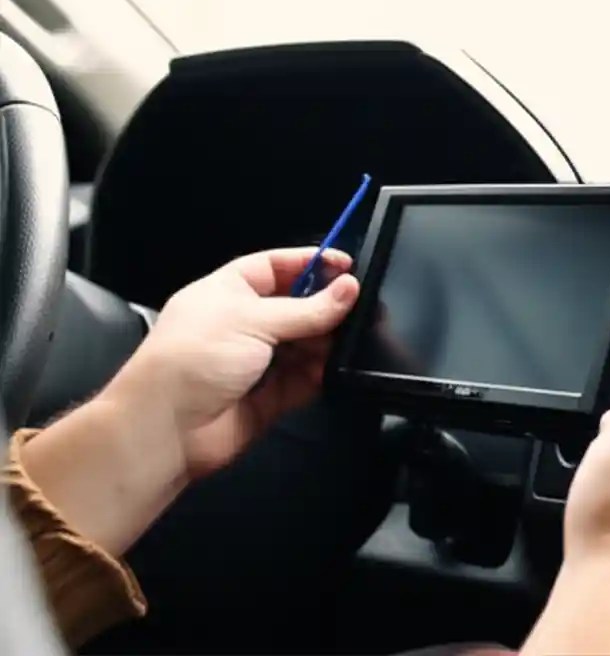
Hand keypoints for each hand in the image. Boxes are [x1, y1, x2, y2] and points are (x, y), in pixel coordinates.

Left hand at [107, 247, 358, 477]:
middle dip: (325, 305)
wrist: (166, 428)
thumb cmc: (198, 357)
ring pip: (304, 344)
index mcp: (227, 292)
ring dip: (326, 341)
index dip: (309, 262)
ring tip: (355, 337)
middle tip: (362, 305)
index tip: (347, 265)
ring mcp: (257, 361)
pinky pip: (304, 379)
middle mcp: (243, 323)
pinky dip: (320, 374)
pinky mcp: (269, 397)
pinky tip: (337, 367)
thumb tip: (352, 288)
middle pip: (295, 306)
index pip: (274, 266)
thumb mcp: (253, 320)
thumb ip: (308, 309)